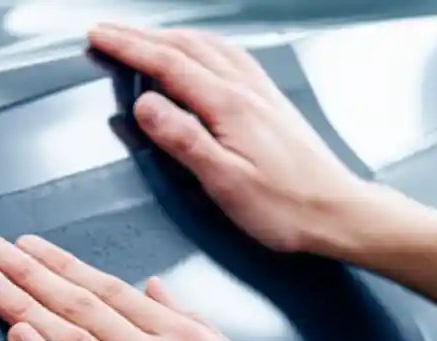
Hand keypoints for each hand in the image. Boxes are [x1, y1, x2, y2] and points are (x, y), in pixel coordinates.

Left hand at [0, 232, 354, 340]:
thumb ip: (190, 322)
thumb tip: (155, 286)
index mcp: (184, 337)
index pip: (111, 289)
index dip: (64, 265)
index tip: (29, 247)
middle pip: (82, 304)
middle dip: (28, 272)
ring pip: (73, 339)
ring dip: (23, 306)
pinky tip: (15, 338)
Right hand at [88, 23, 377, 255]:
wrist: (339, 212)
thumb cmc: (285, 207)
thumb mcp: (224, 181)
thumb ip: (183, 139)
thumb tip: (144, 105)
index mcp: (229, 105)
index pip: (167, 64)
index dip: (127, 48)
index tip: (97, 37)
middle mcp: (246, 90)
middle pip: (186, 47)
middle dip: (141, 36)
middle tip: (107, 32)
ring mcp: (261, 93)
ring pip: (209, 47)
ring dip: (171, 36)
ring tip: (143, 37)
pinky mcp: (272, 103)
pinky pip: (231, 58)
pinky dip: (203, 46)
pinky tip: (202, 53)